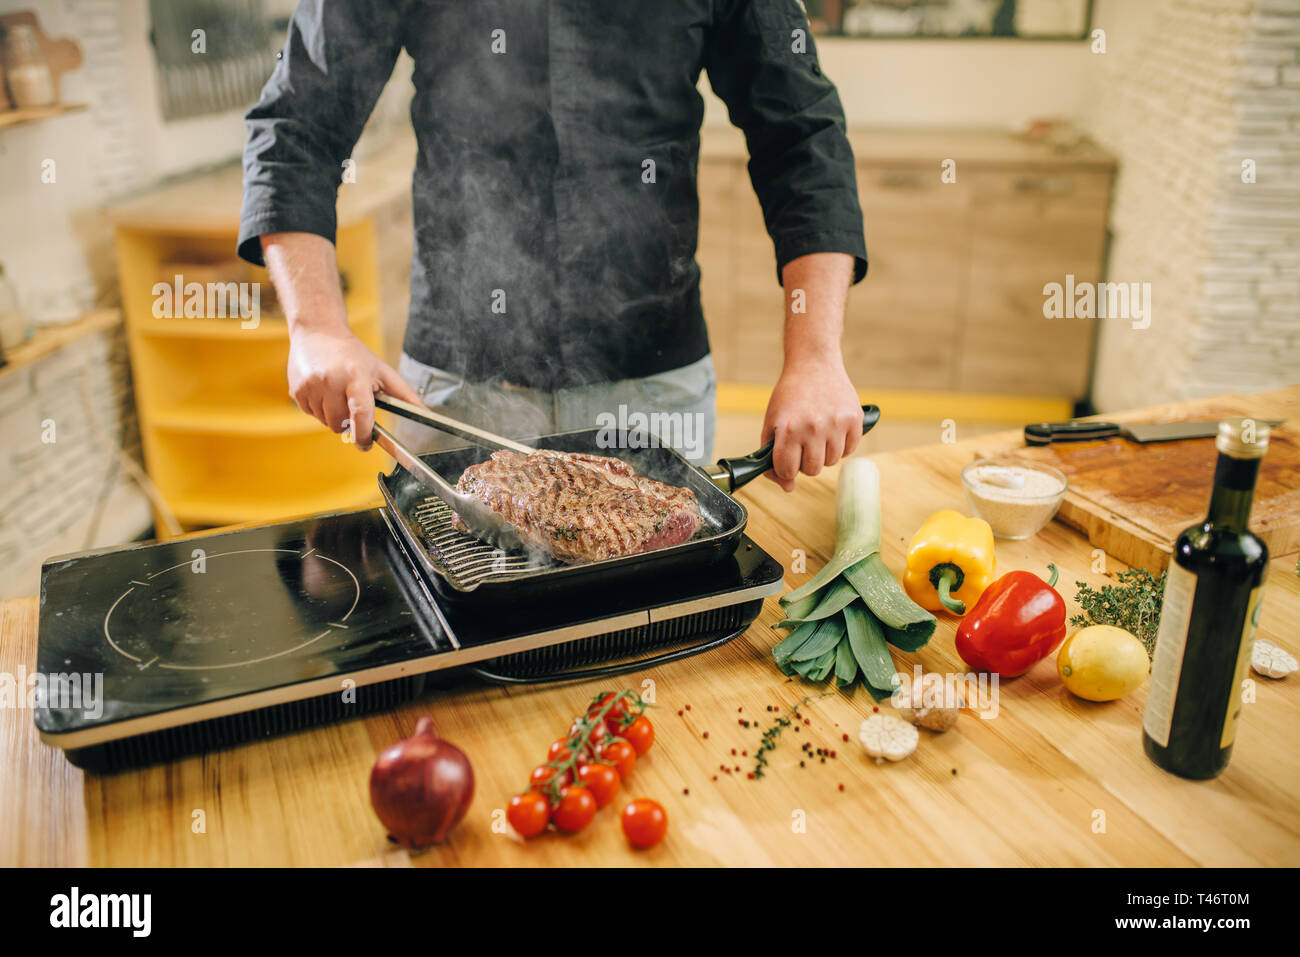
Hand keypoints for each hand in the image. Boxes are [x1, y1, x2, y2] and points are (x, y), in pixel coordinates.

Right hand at [286, 326, 422, 450]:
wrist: (318, 333)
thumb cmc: (354, 355)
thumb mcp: (381, 370)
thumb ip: (404, 394)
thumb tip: (427, 413)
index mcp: (355, 376)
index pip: (361, 413)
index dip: (364, 434)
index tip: (366, 444)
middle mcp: (331, 381)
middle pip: (341, 424)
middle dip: (349, 422)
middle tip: (352, 404)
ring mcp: (311, 386)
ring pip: (325, 423)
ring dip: (334, 416)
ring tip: (337, 394)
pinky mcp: (296, 391)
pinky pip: (311, 414)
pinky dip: (319, 410)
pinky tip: (323, 391)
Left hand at [761, 357, 862, 491]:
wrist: (813, 364)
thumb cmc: (790, 396)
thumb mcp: (772, 422)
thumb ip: (772, 457)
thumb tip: (788, 487)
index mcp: (788, 429)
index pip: (787, 471)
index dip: (785, 470)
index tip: (787, 461)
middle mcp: (813, 427)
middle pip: (812, 470)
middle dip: (805, 462)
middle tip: (803, 443)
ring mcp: (836, 423)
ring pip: (831, 462)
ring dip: (823, 453)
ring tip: (818, 433)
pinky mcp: (854, 419)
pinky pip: (849, 450)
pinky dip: (841, 445)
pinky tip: (832, 429)